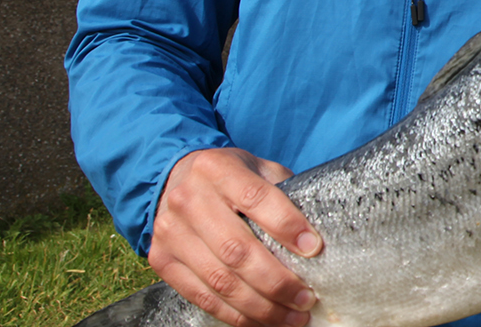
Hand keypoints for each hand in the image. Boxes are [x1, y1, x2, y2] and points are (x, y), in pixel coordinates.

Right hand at [149, 147, 323, 326]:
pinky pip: (201, 296)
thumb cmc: (229, 177)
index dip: (286, 225)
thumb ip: (282, 192)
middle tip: (306, 298)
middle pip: (236, 250)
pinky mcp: (162, 259)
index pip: (255, 199)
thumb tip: (318, 235)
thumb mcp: (256, 168)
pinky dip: (235, 314)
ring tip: (292, 316)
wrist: (174, 177)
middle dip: (276, 281)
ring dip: (260, 306)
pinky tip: (261, 320)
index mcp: (217, 169)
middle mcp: (189, 199)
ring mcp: (171, 232)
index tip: (314, 249)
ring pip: (219, 280)